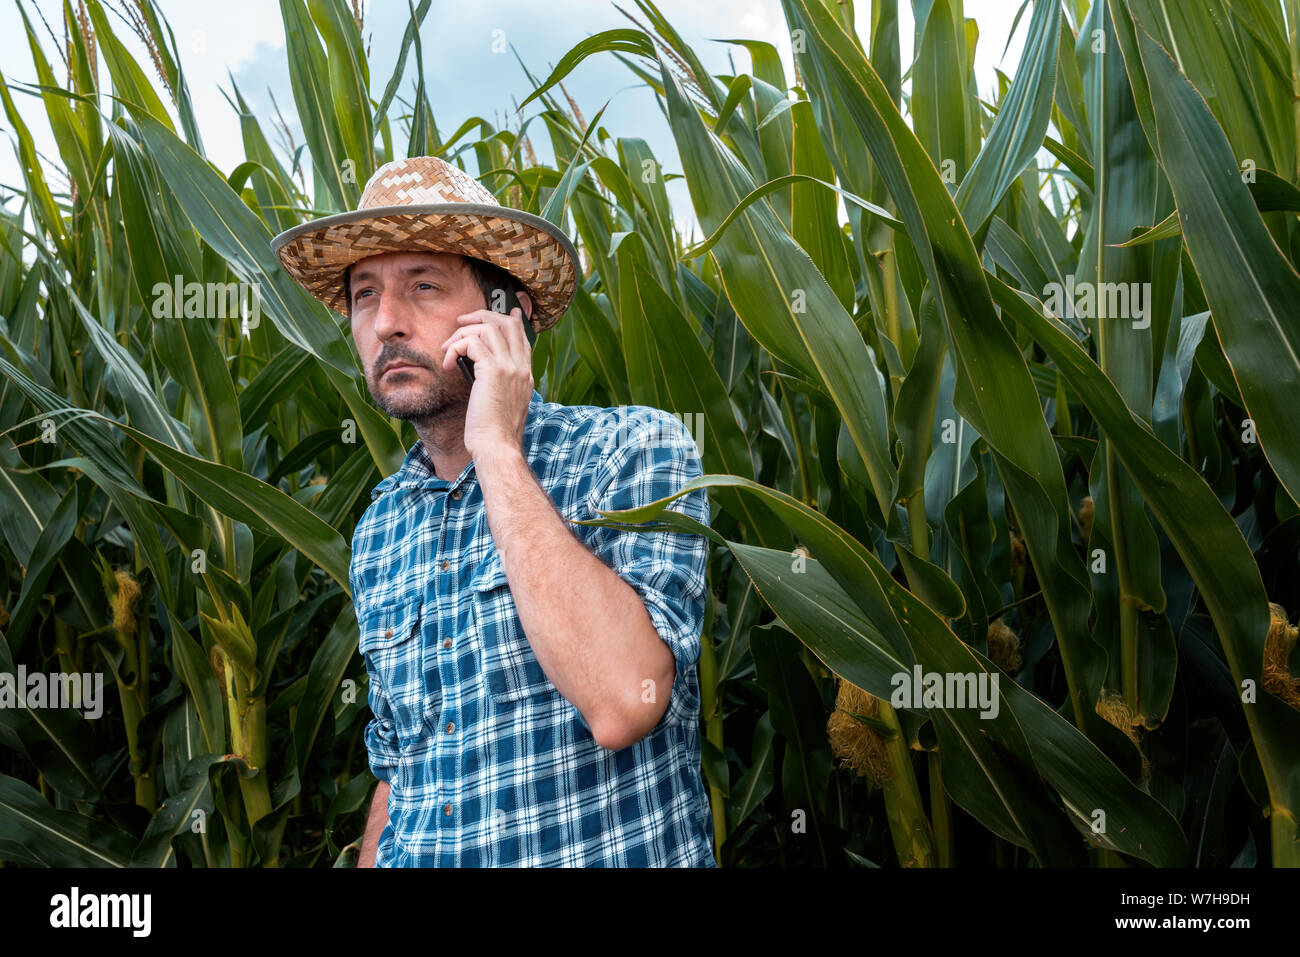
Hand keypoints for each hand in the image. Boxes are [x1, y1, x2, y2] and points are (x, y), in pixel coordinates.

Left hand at [440, 307, 533, 461]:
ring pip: (487, 328)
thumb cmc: (495, 434)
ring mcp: (509, 367)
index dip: (512, 321)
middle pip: (508, 323)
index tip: (507, 312)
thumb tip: (481, 372)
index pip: (522, 337)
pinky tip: (447, 364)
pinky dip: (454, 348)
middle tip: (462, 322)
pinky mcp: (493, 371)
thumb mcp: (503, 405)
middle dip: (482, 316)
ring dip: (462, 333)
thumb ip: (499, 385)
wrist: (497, 447)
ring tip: (447, 348)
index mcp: (525, 376)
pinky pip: (471, 342)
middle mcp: (521, 367)